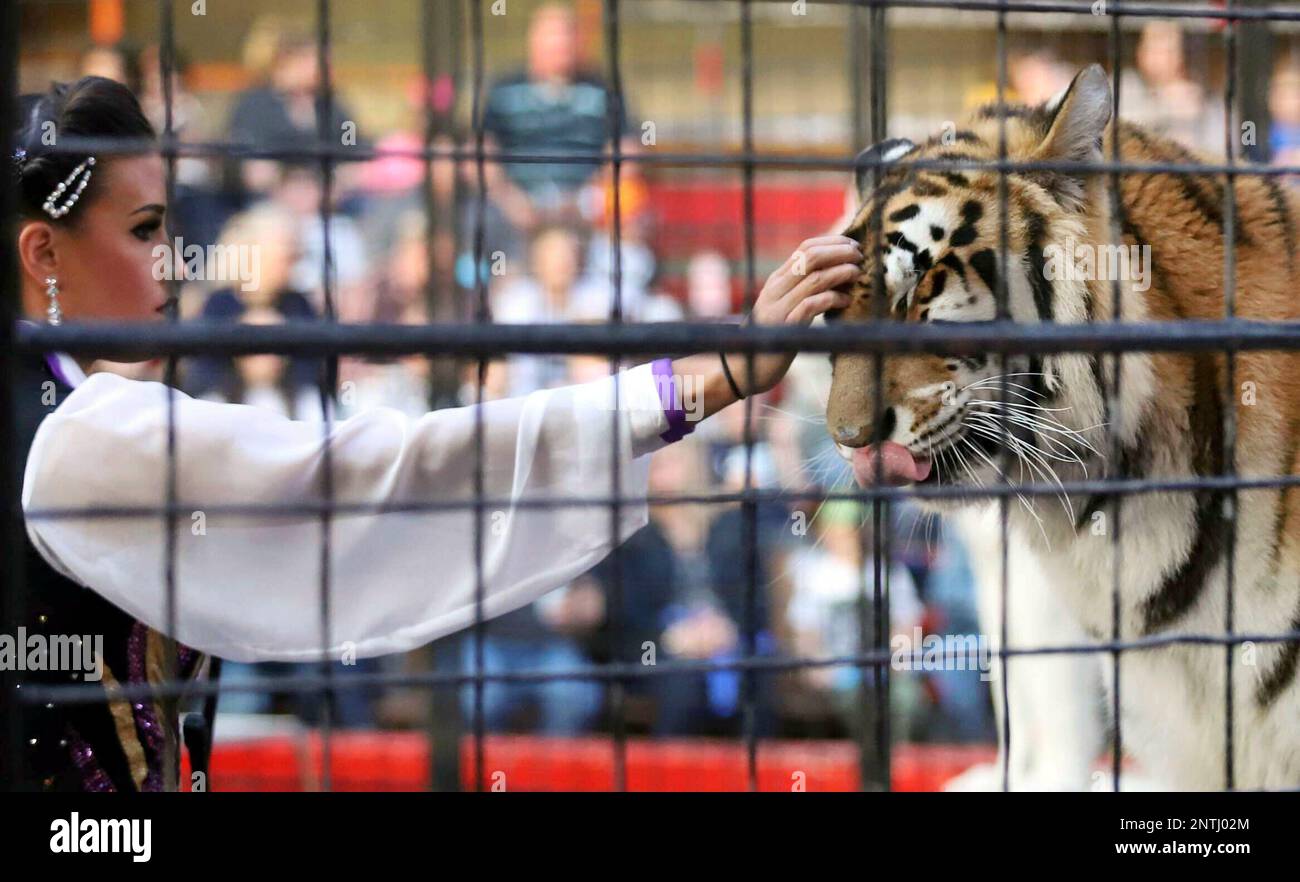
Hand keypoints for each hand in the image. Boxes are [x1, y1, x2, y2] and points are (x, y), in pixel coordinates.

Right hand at [727, 235, 860, 395]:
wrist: (751, 366)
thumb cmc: (777, 334)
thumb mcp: (787, 305)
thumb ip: (805, 287)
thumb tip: (839, 272)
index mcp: (778, 279)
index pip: (805, 247)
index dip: (832, 242)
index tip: (853, 245)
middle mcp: (776, 289)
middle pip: (810, 257)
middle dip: (840, 252)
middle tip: (860, 257)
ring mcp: (779, 307)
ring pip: (815, 278)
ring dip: (841, 272)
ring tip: (858, 274)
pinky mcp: (785, 327)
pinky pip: (811, 305)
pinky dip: (833, 299)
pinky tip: (846, 301)